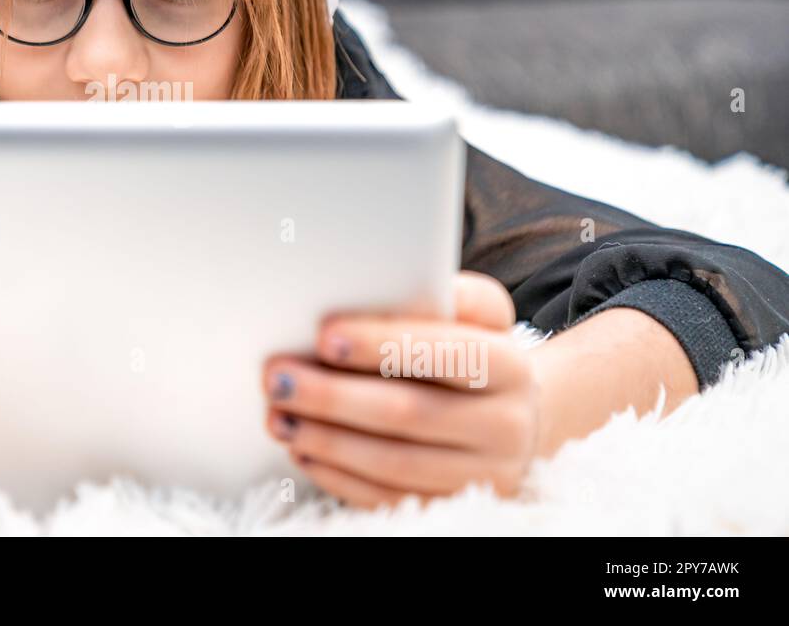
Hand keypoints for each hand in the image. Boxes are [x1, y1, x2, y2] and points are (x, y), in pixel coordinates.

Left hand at [262, 271, 537, 507]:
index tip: (324, 336)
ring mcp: (483, 475)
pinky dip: (338, 475)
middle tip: (278, 378)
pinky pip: (388, 499)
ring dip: (326, 439)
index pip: (444, 352)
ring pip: (394, 463)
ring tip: (278, 417)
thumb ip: (439, 296)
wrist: (513, 414)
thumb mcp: (474, 314)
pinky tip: (302, 449)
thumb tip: (369, 285)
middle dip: (334, 396)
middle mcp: (506, 425)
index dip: (382, 344)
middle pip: (410, 413)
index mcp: (508, 365)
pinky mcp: (454, 506)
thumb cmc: (470, 348)